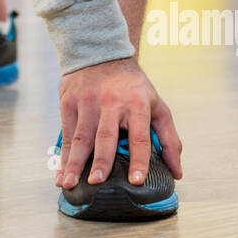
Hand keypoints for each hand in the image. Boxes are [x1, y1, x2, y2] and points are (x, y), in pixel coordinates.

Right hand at [56, 57, 181, 187]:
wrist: (101, 54)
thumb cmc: (133, 87)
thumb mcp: (157, 106)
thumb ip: (169, 139)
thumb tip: (176, 172)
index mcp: (137, 105)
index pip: (140, 137)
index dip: (139, 160)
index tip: (136, 181)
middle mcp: (112, 103)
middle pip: (106, 136)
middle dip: (101, 161)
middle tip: (97, 182)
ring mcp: (88, 102)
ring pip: (81, 137)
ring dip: (75, 162)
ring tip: (69, 183)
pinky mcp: (69, 102)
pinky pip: (66, 134)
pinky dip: (63, 156)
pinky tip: (61, 173)